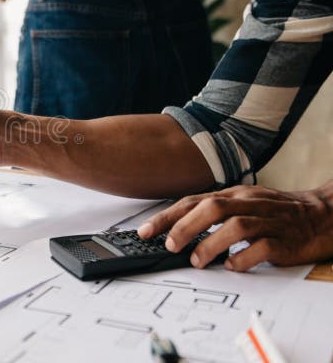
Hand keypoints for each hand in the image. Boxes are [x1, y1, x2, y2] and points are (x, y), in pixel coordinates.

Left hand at [137, 182, 332, 271]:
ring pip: (235, 225)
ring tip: (196, 260)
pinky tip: (232, 266)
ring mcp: (267, 220)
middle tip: (169, 245)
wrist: (322, 215)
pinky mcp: (284, 240)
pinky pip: (263, 246)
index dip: (167, 216)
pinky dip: (244, 257)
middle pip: (211, 208)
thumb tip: (175, 227)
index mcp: (233, 195)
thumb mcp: (241, 203)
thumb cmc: (276, 212)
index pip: (193, 201)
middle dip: (185, 226)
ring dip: (211, 244)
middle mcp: (247, 204)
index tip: (144, 231)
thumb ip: (212, 212)